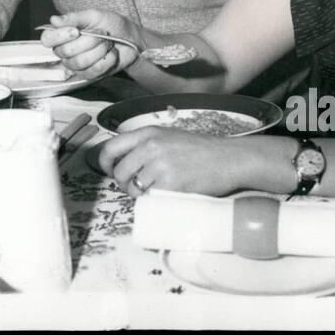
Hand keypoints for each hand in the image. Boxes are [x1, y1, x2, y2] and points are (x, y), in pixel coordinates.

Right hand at [40, 9, 142, 79]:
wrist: (132, 39)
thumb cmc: (112, 25)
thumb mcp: (95, 16)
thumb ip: (75, 18)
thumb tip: (54, 20)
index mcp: (64, 34)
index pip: (47, 39)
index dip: (59, 36)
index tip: (76, 31)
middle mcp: (66, 50)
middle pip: (65, 52)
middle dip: (88, 41)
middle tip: (101, 33)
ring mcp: (77, 64)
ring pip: (79, 62)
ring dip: (98, 51)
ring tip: (107, 43)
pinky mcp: (89, 74)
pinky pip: (93, 71)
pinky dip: (106, 60)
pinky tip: (111, 54)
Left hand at [98, 127, 250, 197]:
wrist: (229, 158)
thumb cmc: (201, 149)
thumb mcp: (169, 136)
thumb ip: (146, 145)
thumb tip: (124, 161)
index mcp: (148, 133)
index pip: (110, 148)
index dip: (104, 164)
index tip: (110, 172)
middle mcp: (150, 147)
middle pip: (119, 173)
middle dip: (125, 184)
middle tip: (138, 187)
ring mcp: (160, 166)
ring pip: (132, 189)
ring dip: (139, 195)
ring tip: (154, 191)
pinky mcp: (171, 185)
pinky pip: (149, 199)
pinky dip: (154, 201)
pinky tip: (166, 195)